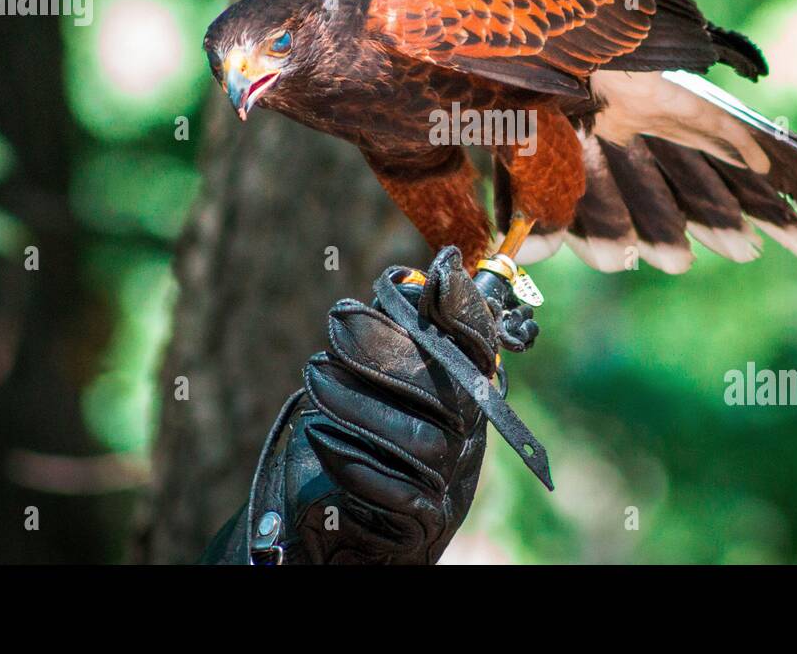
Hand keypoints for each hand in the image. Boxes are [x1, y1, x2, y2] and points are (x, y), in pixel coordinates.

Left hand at [287, 247, 498, 563]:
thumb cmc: (370, 434)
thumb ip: (404, 335)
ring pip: (418, 439)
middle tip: (337, 318)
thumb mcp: (388, 379)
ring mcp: (449, 481)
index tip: (442, 269)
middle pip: (447, 390)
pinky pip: (391, 489)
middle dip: (389, 348)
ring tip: (314, 374)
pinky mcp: (419, 522)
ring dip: (358, 401)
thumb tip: (418, 276)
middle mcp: (470, 435)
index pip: (481, 347)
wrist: (357, 527)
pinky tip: (318, 433)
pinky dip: (352, 458)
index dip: (465, 309)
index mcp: (470, 392)